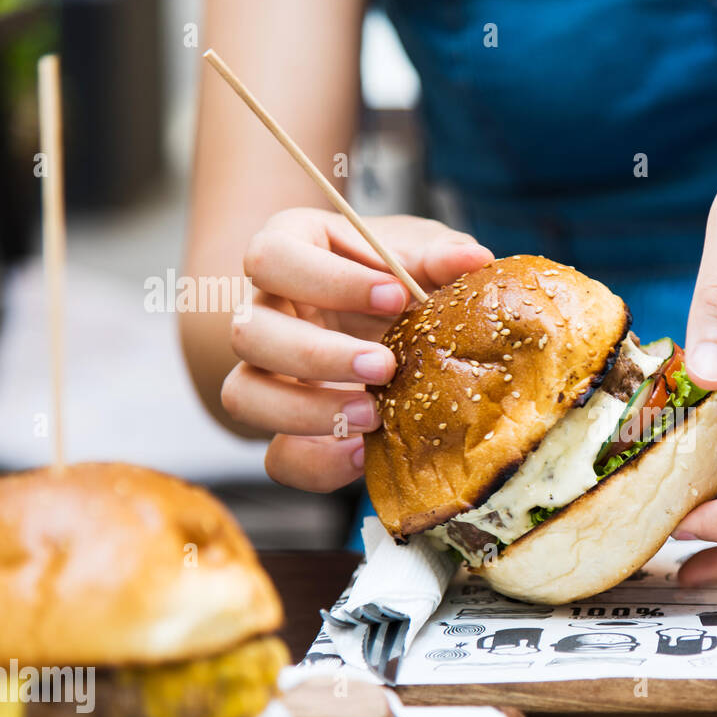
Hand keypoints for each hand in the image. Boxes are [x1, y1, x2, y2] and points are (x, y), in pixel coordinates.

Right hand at [221, 209, 492, 490]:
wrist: (395, 319)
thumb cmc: (397, 273)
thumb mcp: (419, 254)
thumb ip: (439, 256)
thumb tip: (472, 258)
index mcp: (286, 253)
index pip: (271, 257)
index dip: (326, 279)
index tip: (395, 294)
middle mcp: (263, 312)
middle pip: (248, 332)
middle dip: (316, 354)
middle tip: (384, 366)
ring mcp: (267, 374)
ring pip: (244, 396)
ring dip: (306, 412)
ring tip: (372, 415)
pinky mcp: (289, 427)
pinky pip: (278, 457)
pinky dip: (317, 464)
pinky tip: (364, 454)